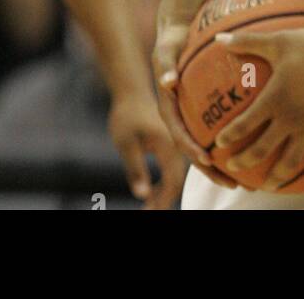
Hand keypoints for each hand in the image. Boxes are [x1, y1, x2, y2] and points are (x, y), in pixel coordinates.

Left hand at [106, 89, 186, 208]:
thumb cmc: (126, 115)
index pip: (173, 180)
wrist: (132, 91)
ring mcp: (176, 144)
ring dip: (164, 194)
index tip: (151, 212)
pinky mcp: (171, 145)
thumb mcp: (126, 144)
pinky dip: (164, 183)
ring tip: (149, 208)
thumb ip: (135, 169)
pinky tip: (152, 192)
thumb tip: (143, 196)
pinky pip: (172, 168)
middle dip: (165, 201)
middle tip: (149, 213)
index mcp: (169, 144)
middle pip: (177, 180)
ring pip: (176, 175)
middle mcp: (177, 145)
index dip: (164, 200)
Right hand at [151, 12, 237, 188]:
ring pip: (210, 146)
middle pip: (197, 151)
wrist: (176, 34)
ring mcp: (194, 117)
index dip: (193, 150)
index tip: (208, 160)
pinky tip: (259, 147)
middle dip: (214, 171)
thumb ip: (165, 66)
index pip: (180, 137)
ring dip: (226, 165)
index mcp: (170, 111)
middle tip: (235, 184)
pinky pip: (221, 130)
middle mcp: (182, 119)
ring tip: (250, 180)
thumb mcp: (164, 52)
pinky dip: (235, 141)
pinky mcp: (206, 111)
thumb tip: (168, 82)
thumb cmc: (171, 42)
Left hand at [214, 15, 303, 189]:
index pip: (244, 125)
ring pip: (290, 162)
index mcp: (275, 98)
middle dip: (244, 162)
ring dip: (276, 176)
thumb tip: (219, 38)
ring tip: (266, 185)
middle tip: (232, 168)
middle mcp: (291, 118)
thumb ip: (247, 42)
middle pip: (262, 150)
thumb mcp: (278, 41)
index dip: (229, 137)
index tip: (219, 144)